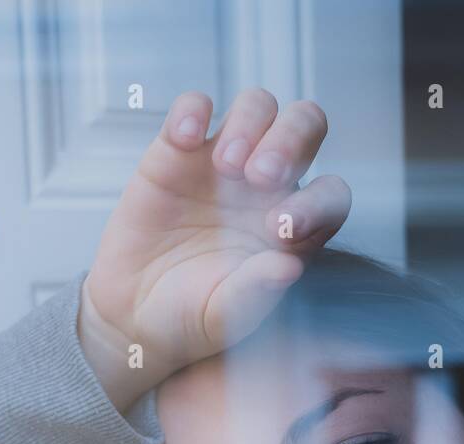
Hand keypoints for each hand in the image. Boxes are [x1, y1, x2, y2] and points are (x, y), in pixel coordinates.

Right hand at [78, 88, 351, 410]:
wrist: (133, 314)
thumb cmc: (191, 317)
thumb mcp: (224, 318)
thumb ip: (256, 293)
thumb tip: (288, 269)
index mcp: (294, 226)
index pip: (330, 194)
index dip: (319, 201)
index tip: (284, 226)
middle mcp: (268, 187)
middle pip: (304, 126)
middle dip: (291, 140)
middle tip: (261, 175)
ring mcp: (223, 163)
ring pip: (258, 106)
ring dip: (249, 125)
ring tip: (226, 165)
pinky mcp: (177, 151)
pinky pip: (193, 107)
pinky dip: (192, 110)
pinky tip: (187, 138)